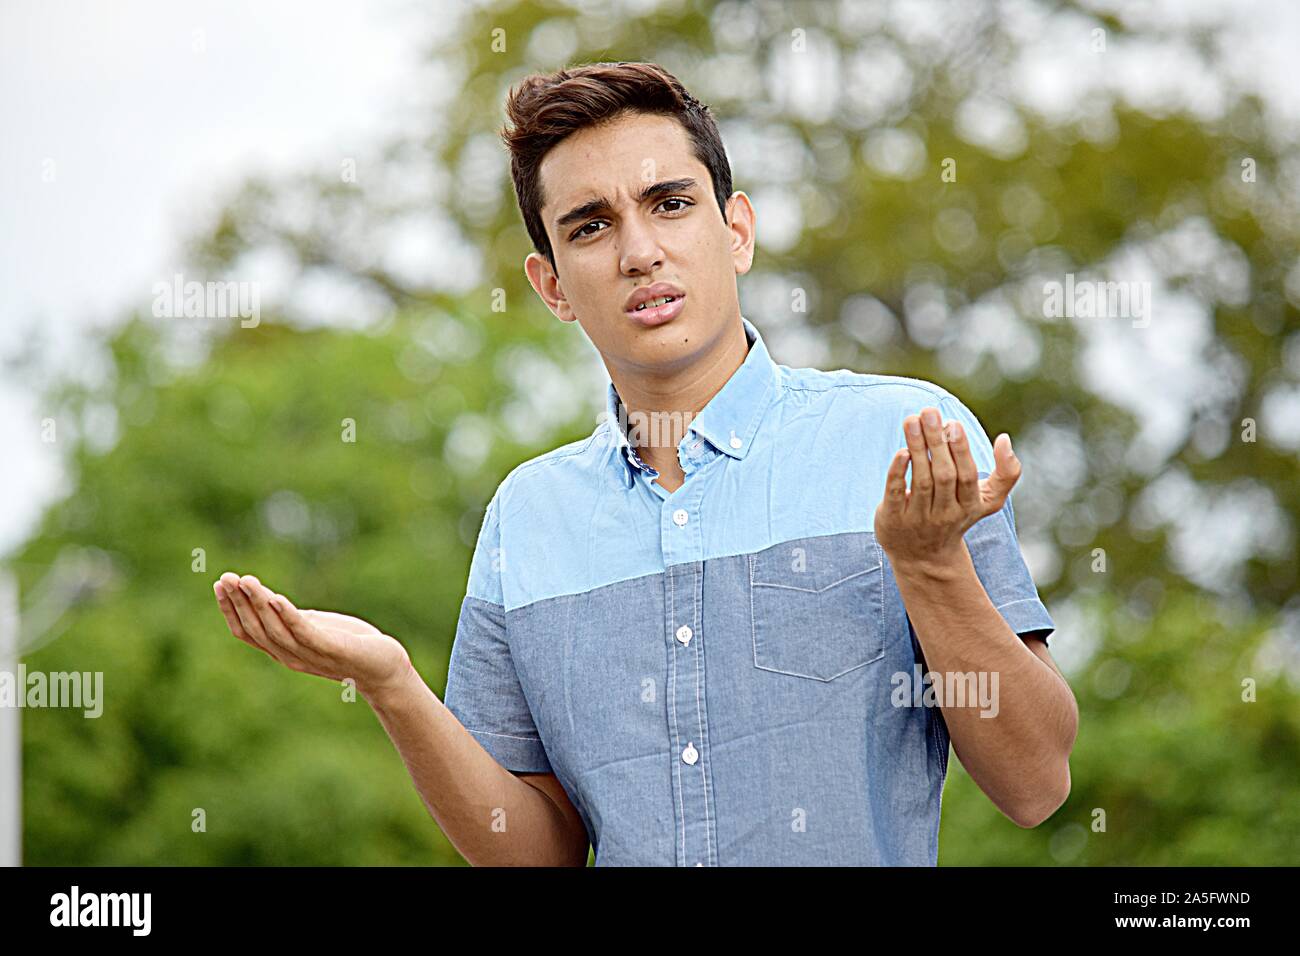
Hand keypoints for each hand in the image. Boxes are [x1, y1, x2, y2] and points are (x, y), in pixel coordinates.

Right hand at [213, 572, 412, 697]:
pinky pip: (305, 633)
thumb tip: (269, 600)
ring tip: (246, 581)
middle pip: (256, 629)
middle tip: (225, 578)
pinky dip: (288, 616)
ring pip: (275, 630)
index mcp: (285, 650)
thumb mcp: (316, 628)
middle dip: (239, 602)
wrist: (386, 670)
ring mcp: (311, 655)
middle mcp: (292, 656)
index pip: (248, 632)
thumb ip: (294, 619)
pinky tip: (276, 598)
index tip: (220, 584)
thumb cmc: (351, 645)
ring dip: (258, 604)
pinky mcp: (332, 650)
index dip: (231, 609)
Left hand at [873, 406, 1020, 569]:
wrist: (923, 557)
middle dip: (937, 442)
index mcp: (969, 506)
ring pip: (920, 480)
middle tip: (929, 411)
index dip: (961, 450)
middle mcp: (945, 513)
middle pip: (943, 475)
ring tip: (912, 420)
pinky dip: (898, 471)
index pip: (967, 477)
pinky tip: (901, 450)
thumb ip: (1007, 473)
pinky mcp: (893, 519)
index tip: (953, 424)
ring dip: (917, 448)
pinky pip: (895, 492)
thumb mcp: (988, 501)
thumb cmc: (957, 515)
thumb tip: (1006, 439)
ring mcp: (918, 518)